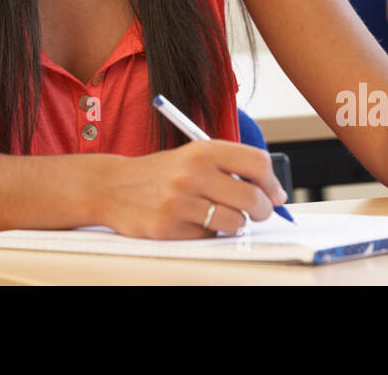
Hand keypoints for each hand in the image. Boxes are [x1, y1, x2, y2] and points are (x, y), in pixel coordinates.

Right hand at [96, 140, 286, 238]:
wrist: (112, 186)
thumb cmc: (160, 173)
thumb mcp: (191, 156)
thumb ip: (227, 167)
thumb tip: (270, 190)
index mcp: (202, 150)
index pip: (256, 162)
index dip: (272, 182)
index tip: (275, 193)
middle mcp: (192, 173)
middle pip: (252, 198)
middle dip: (263, 210)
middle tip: (259, 212)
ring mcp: (180, 202)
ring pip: (234, 223)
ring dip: (234, 224)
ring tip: (220, 216)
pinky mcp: (169, 227)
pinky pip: (207, 237)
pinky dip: (207, 233)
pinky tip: (193, 222)